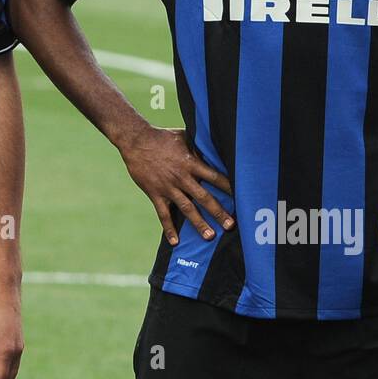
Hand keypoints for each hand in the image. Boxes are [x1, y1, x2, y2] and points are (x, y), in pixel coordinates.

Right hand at [121, 125, 233, 245]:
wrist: (136, 141)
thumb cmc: (162, 137)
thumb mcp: (184, 137)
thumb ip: (198, 147)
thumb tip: (214, 148)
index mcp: (191, 163)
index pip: (214, 177)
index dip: (228, 187)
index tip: (241, 196)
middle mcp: (181, 177)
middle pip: (204, 197)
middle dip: (218, 212)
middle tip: (230, 225)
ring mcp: (168, 187)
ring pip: (187, 209)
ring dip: (199, 223)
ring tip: (209, 236)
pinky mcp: (155, 194)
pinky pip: (163, 214)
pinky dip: (169, 228)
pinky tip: (175, 242)